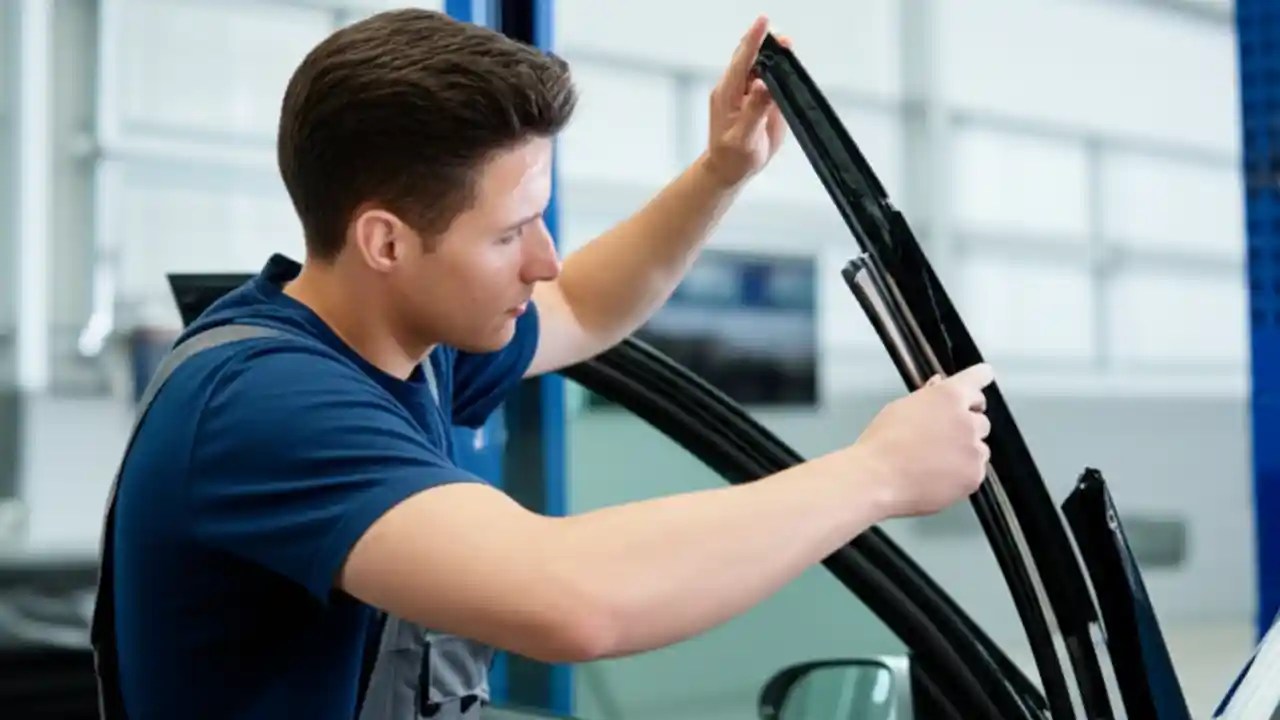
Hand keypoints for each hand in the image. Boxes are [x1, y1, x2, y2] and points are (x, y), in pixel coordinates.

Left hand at [702, 16, 788, 187]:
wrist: (730, 170)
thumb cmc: (732, 157)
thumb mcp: (743, 137)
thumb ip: (754, 109)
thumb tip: (762, 84)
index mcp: (728, 93)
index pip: (742, 60)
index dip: (753, 40)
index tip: (763, 22)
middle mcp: (737, 88)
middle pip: (751, 57)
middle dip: (766, 43)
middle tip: (783, 39)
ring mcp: (749, 93)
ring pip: (762, 67)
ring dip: (775, 56)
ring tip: (787, 47)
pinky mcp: (760, 101)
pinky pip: (770, 80)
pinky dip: (779, 70)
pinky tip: (787, 66)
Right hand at [853, 364, 995, 517]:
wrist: (877, 479)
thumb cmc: (881, 444)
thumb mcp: (899, 409)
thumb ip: (927, 397)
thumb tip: (938, 386)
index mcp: (948, 397)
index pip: (976, 378)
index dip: (980, 377)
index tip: (985, 375)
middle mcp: (966, 419)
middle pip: (980, 419)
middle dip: (966, 425)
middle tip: (943, 438)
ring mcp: (973, 448)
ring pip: (979, 448)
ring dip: (965, 451)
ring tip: (936, 462)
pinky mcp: (975, 474)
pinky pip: (976, 471)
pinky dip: (962, 474)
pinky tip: (939, 477)